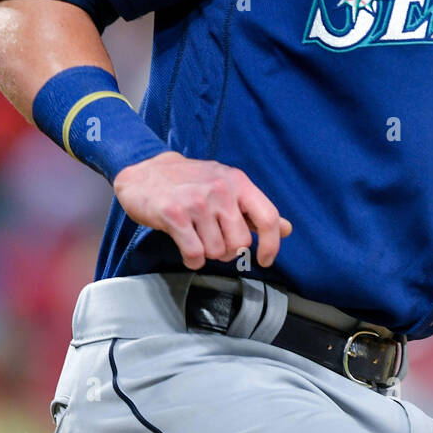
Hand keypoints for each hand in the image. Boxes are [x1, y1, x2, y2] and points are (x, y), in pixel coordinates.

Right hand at [113, 151, 292, 269]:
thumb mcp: (227, 187)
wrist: (145, 173)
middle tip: (215, 240)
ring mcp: (197, 202)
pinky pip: (194, 253)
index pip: (268, 217)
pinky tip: (187, 248)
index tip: (265, 260)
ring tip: (197, 237)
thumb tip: (286, 228)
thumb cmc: (190, 183)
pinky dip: (192, 259)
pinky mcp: (174, 215)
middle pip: (241, 242)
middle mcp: (221, 190)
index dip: (272, 244)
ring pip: (217, 251)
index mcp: (239, 182)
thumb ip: (255, 210)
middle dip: (229, 250)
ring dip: (208, 253)